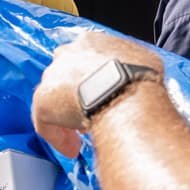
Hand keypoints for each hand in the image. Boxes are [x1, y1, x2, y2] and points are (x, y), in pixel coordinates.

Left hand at [32, 32, 163, 157]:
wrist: (126, 95)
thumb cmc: (139, 80)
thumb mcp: (145, 63)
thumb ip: (134, 67)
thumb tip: (137, 79)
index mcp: (90, 42)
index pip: (84, 58)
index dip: (93, 78)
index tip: (102, 92)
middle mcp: (67, 54)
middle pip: (65, 76)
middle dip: (77, 95)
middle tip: (93, 111)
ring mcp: (52, 77)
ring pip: (54, 98)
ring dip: (67, 116)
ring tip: (85, 132)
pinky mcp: (43, 101)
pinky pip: (46, 123)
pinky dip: (58, 137)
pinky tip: (73, 148)